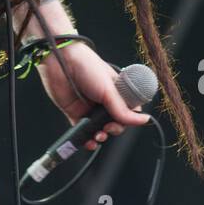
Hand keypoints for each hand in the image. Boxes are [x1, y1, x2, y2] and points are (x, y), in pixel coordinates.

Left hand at [37, 41, 151, 151]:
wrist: (60, 62)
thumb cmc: (86, 66)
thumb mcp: (109, 89)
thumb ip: (123, 110)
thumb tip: (144, 120)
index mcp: (117, 91)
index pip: (129, 112)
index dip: (128, 120)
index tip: (123, 122)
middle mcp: (104, 101)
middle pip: (115, 123)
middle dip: (114, 129)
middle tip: (109, 127)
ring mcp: (90, 108)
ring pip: (100, 129)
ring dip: (101, 137)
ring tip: (99, 135)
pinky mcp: (75, 114)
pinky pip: (83, 132)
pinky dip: (86, 140)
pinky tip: (89, 142)